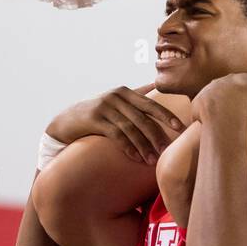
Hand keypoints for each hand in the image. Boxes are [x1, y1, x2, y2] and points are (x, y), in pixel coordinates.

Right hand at [45, 85, 185, 162]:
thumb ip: (136, 95)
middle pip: (142, 117)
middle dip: (157, 133)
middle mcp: (116, 97)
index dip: (166, 115)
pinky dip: (128, 147)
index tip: (180, 127)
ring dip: (143, 145)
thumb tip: (157, 86)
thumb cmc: (97, 112)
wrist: (66, 120)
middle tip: (167, 148)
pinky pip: (115, 135)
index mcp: (125, 92)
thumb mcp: (116, 101)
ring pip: (130, 128)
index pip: (150, 103)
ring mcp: (104, 107)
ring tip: (152, 159)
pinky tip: (136, 157)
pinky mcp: (94, 119)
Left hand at [191, 60, 246, 123]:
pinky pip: (200, 115)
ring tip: (221, 120)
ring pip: (209, 102)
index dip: (239, 87)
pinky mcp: (198, 112)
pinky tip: (209, 127)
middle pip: (220, 91)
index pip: (235, 81)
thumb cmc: (246, 96)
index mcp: (231, 79)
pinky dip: (204, 120)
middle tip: (232, 108)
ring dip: (213, 109)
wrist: (223, 110)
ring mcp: (205, 98)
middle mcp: (215, 86)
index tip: (243, 94)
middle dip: (224, 97)